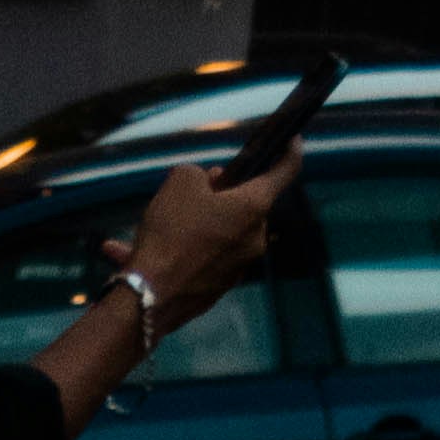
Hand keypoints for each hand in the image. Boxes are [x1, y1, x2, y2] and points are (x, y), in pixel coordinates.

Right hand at [116, 143, 287, 339]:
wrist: (147, 299)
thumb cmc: (170, 231)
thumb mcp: (181, 181)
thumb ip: (202, 175)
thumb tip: (211, 188)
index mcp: (254, 207)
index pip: (285, 172)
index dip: (290, 151)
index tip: (293, 141)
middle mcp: (255, 240)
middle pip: (248, 207)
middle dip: (228, 196)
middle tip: (199, 192)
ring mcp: (238, 270)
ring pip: (225, 234)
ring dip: (205, 225)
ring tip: (168, 226)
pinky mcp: (218, 291)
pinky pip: (207, 260)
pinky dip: (190, 252)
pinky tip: (154, 252)